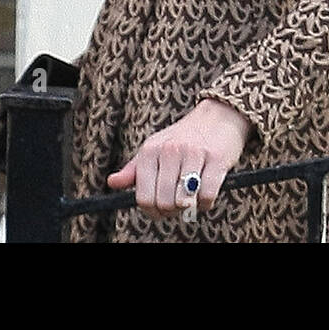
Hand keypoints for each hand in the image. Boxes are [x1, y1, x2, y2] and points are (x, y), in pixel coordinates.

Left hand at [107, 98, 251, 221]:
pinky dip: (205, 203)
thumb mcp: (153, 149)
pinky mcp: (216, 159)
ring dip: (188, 208)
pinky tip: (204, 195)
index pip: (144, 197)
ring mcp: (193, 154)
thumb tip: (111, 183)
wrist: (217, 118)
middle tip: (178, 204)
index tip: (160, 211)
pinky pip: (207, 196)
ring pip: (184, 201)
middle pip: (164, 202)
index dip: (152, 211)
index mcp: (149, 150)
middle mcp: (169, 150)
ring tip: (190, 199)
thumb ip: (133, 170)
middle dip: (172, 211)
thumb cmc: (181, 138)